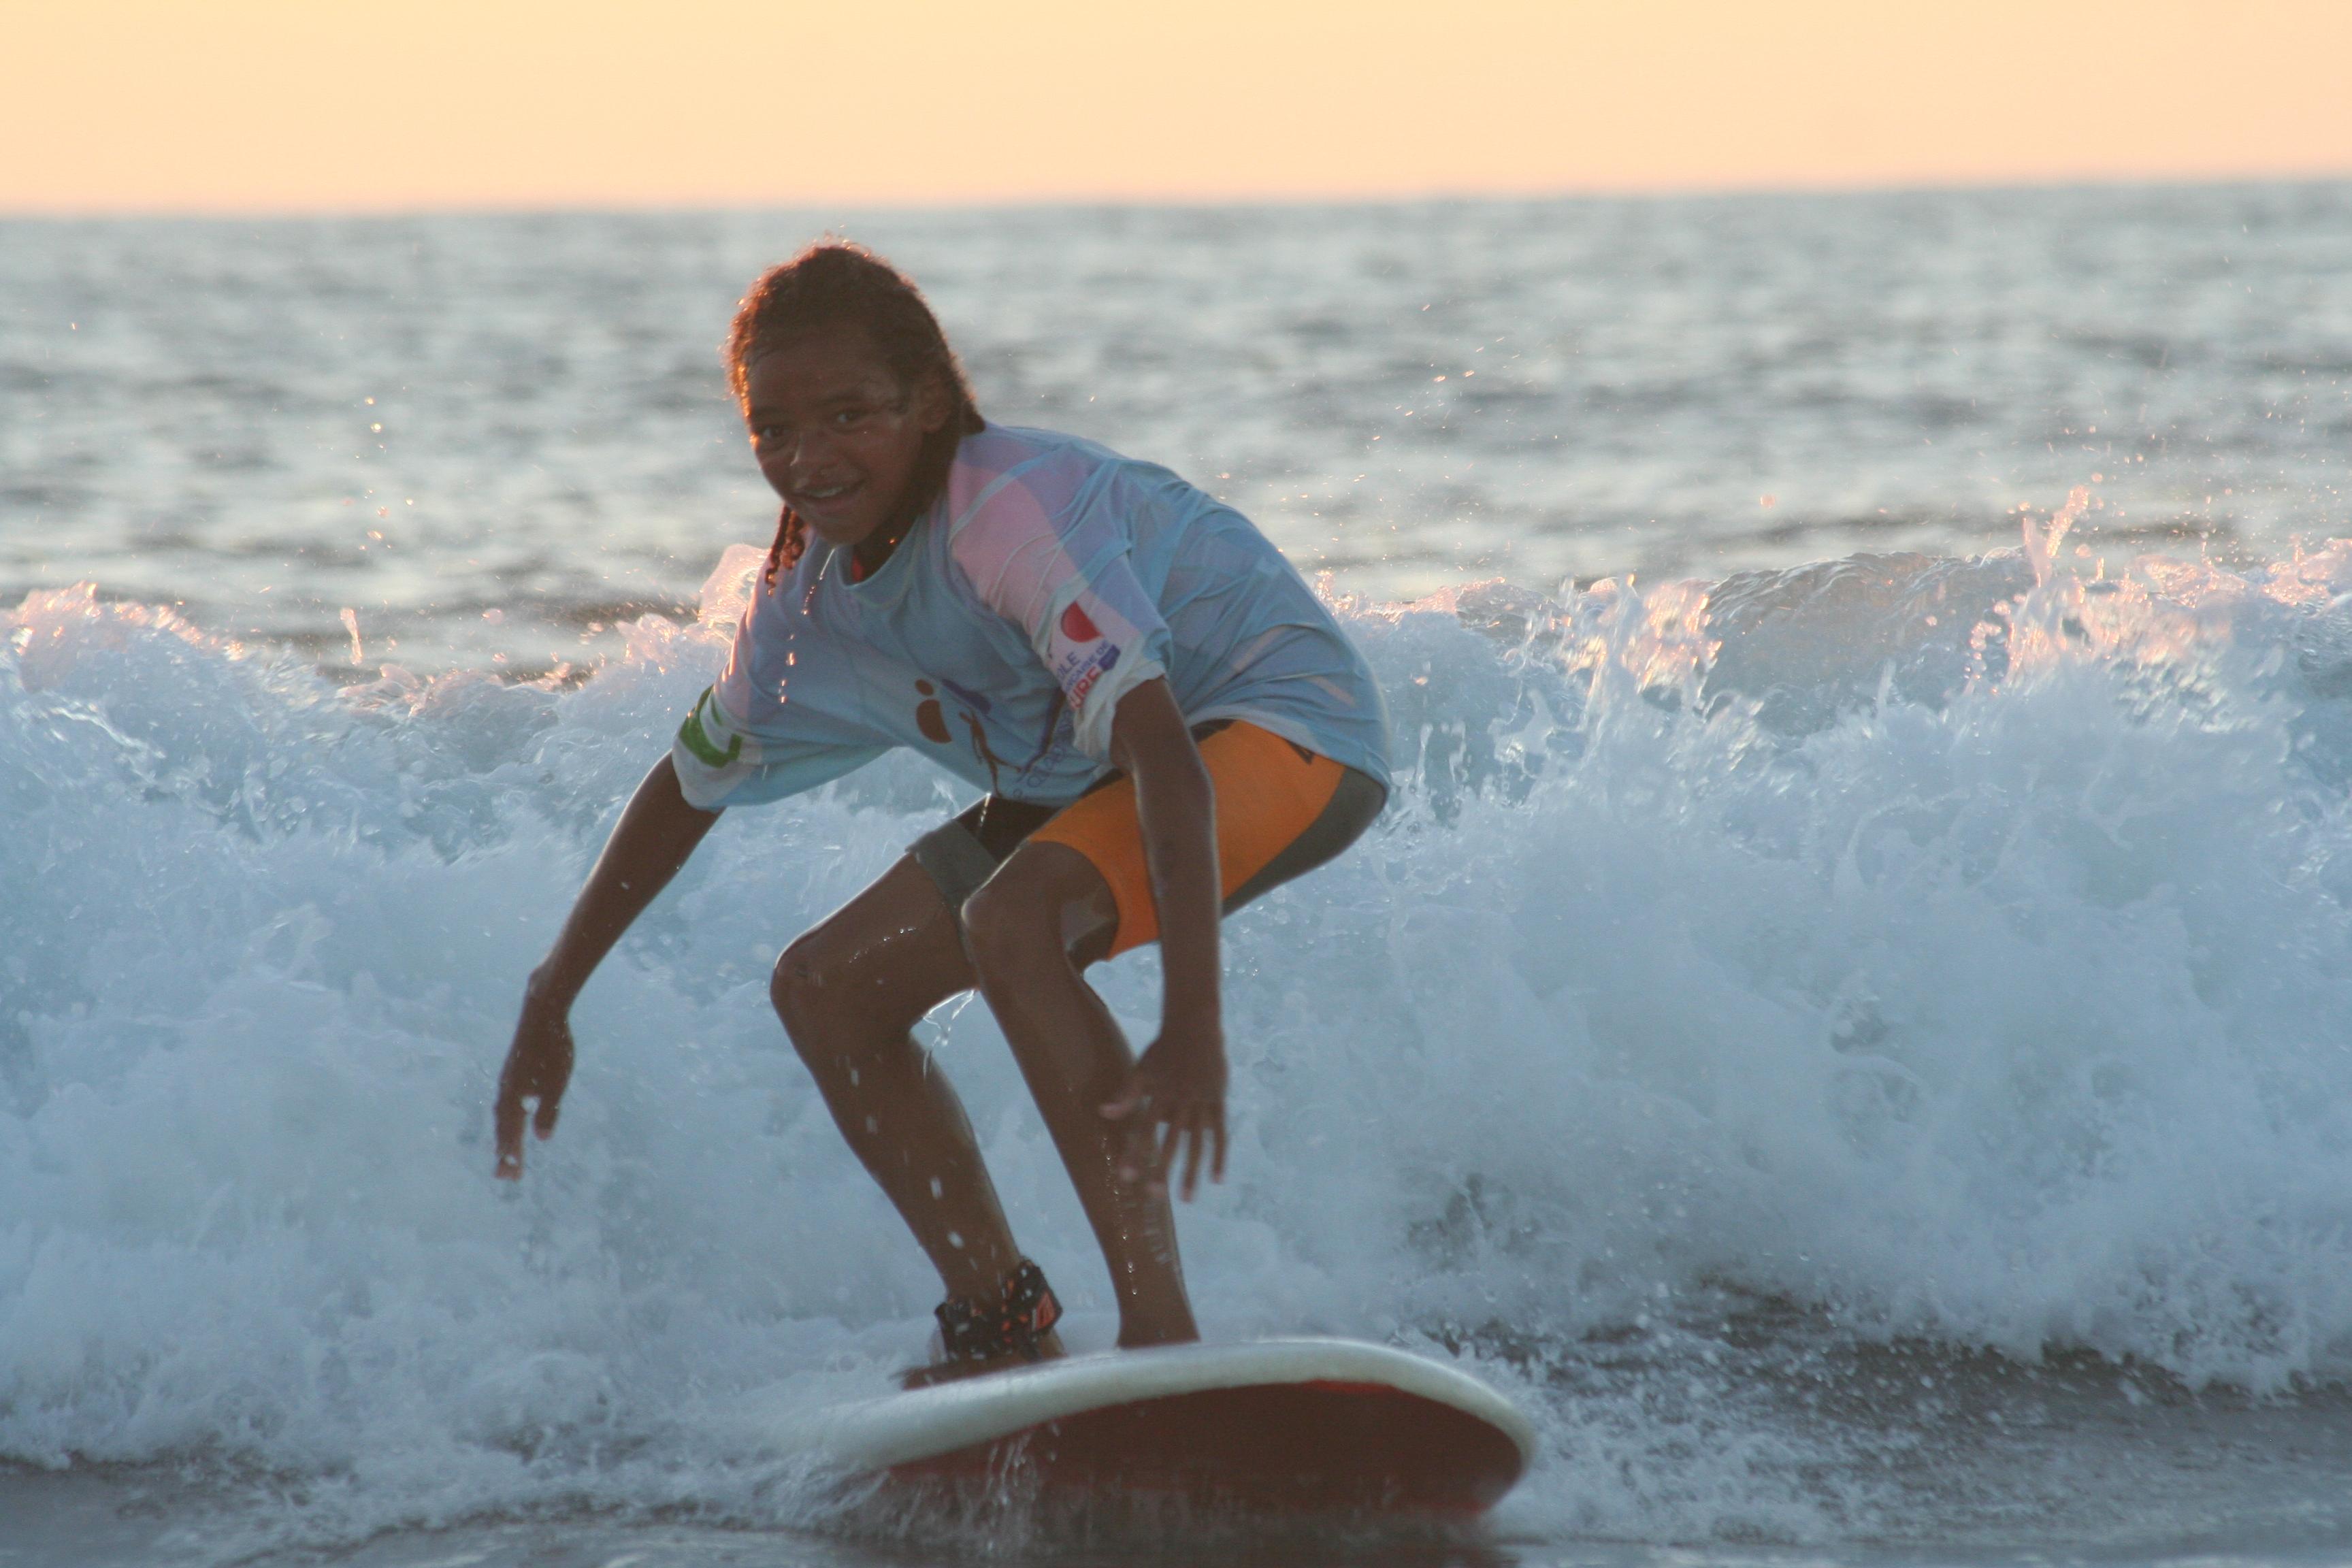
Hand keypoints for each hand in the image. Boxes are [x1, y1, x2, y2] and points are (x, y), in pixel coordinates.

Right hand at [494, 983, 574, 1178]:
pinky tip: (515, 1113)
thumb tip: (542, 1137)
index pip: (512, 1135)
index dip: (512, 1156)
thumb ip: (548, 1111)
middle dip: (505, 1152)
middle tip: (505, 1175)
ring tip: (506, 1150)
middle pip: (503, 1128)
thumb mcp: (557, 1084)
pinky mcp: (513, 1069)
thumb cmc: (553, 1050)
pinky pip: (506, 1100)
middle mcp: (506, 1092)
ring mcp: (508, 1080)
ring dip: (504, 1134)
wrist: (541, 1014)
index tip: (511, 1178)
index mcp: (515, 1098)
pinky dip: (507, 1115)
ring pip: (503, 1114)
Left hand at [1100, 1020, 1226, 1200]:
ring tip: (1187, 1198)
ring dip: (1192, 1172)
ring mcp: (1202, 1103)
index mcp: (1159, 1096)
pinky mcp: (1219, 1102)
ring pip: (1197, 1144)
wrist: (1195, 1025)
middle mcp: (1181, 1103)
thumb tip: (1103, 1113)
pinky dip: (1220, 1156)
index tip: (1126, 1177)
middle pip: (1171, 1142)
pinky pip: (1221, 1134)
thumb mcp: (1142, 1069)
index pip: (1144, 1130)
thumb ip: (1126, 1094)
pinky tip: (1218, 1179)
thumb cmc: (1164, 1048)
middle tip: (1154, 1196)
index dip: (1135, 1153)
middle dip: (1162, 1170)